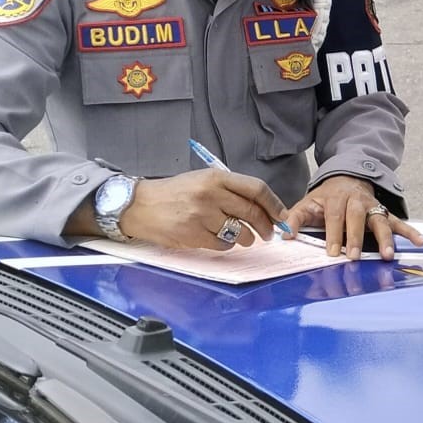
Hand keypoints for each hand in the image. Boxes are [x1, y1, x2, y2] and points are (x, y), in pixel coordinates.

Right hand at [119, 169, 285, 249]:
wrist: (140, 206)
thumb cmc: (174, 193)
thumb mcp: (203, 180)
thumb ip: (231, 190)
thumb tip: (262, 207)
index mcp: (216, 178)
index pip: (256, 189)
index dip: (274, 204)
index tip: (282, 215)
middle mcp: (211, 194)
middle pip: (252, 212)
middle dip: (267, 226)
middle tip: (269, 233)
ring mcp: (202, 215)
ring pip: (240, 232)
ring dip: (247, 238)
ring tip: (243, 237)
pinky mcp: (193, 235)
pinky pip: (223, 244)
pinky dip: (226, 244)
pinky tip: (218, 238)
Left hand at [282, 175, 422, 259]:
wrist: (346, 178)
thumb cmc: (324, 198)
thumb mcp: (306, 203)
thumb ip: (293, 218)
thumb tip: (284, 235)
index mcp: (336, 198)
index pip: (335, 216)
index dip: (335, 234)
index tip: (334, 253)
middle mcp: (357, 200)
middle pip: (358, 217)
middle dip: (357, 237)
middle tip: (355, 257)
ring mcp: (373, 206)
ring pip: (381, 220)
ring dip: (385, 238)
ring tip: (388, 255)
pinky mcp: (384, 212)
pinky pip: (399, 222)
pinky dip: (410, 232)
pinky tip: (421, 241)